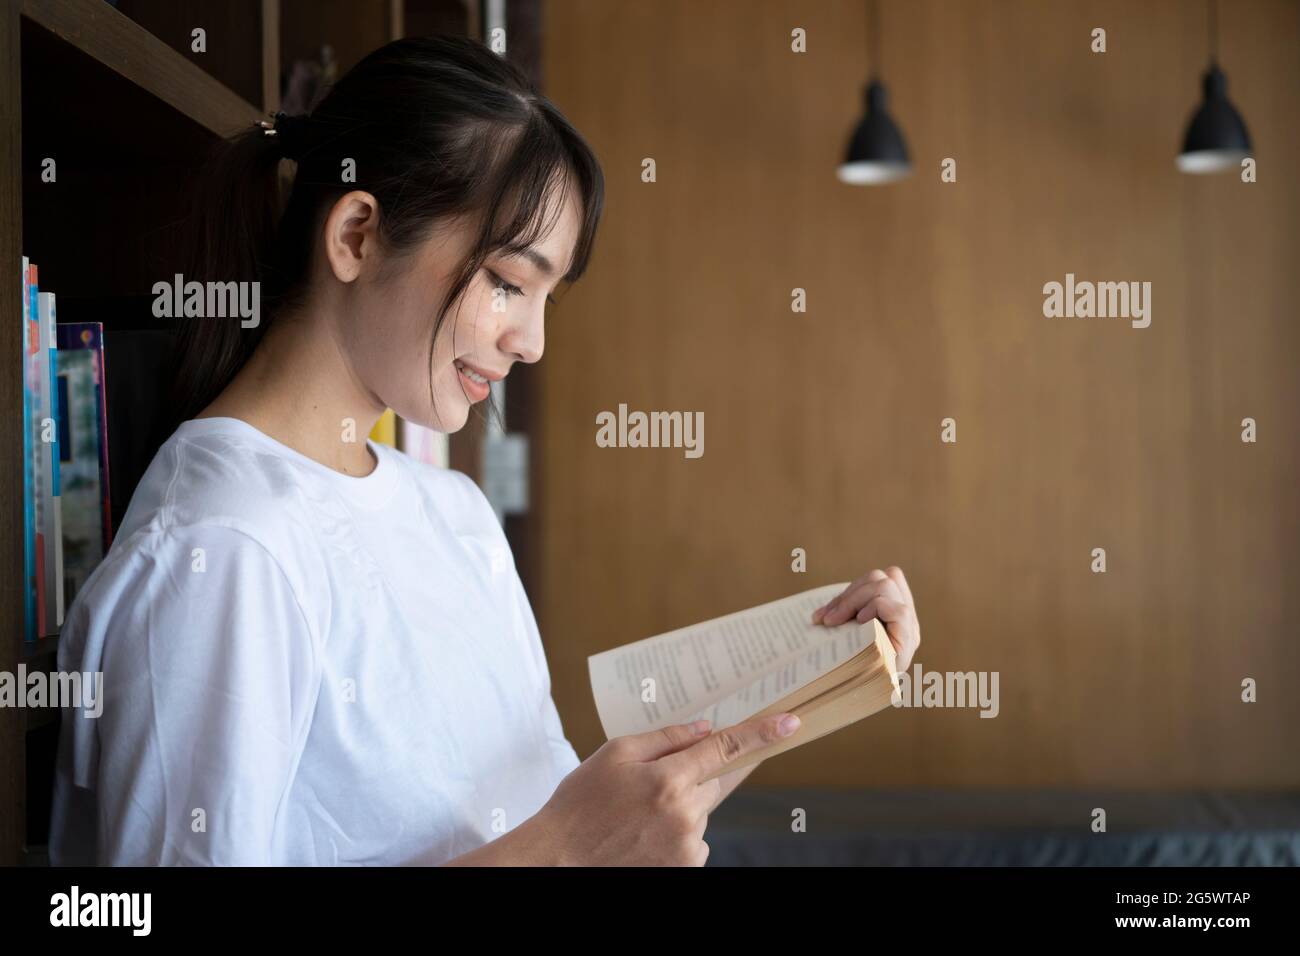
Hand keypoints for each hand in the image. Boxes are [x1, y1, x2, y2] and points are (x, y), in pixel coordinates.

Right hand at [525, 712, 800, 865]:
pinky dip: (679, 829)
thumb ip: (664, 739)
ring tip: (638, 811)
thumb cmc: (580, 803)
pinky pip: (695, 837)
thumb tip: (704, 729)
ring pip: (703, 809)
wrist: (559, 859)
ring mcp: (688, 845)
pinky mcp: (686, 866)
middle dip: (701, 771)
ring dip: (684, 802)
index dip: (761, 734)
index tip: (790, 723)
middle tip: (665, 776)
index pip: (726, 749)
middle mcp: (685, 814)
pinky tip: (644, 831)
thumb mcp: (614, 754)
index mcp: (667, 780)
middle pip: (716, 780)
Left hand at [811, 566, 920, 670]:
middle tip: (825, 619)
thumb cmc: (842, 674)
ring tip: (834, 623)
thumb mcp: (842, 639)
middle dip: (849, 593)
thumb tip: (820, 613)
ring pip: (886, 587)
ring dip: (854, 600)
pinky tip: (859, 623)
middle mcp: (905, 622)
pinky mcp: (908, 643)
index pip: (890, 577)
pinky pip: (897, 610)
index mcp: (891, 616)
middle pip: (883, 579)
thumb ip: (845, 619)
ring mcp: (909, 631)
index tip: (829, 611)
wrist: (846, 706)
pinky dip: (875, 609)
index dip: (858, 584)